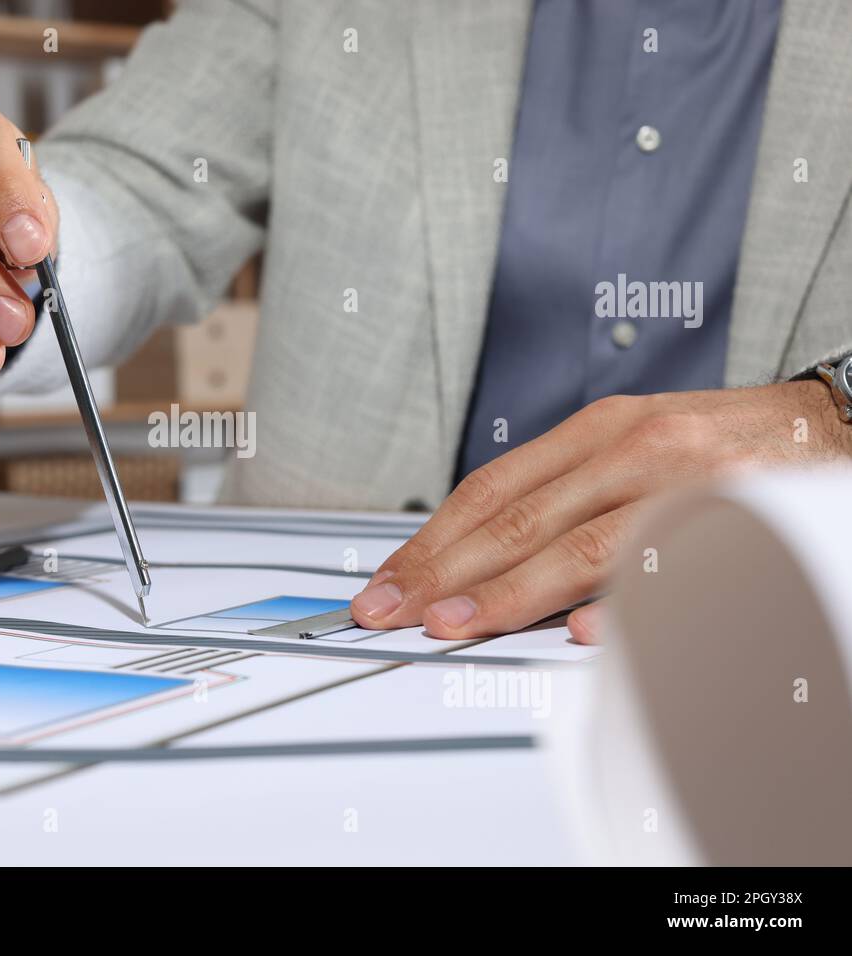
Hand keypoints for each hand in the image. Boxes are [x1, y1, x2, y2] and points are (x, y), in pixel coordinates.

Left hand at [350, 381, 851, 641]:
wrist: (829, 423)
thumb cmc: (721, 442)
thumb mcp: (632, 447)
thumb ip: (564, 496)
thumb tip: (479, 561)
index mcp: (599, 430)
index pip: (491, 489)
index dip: (432, 540)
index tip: (388, 582)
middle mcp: (634, 449)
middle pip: (518, 518)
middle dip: (443, 571)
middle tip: (390, 612)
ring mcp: (684, 485)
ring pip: (579, 546)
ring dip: (508, 592)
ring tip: (453, 623)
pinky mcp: (735, 523)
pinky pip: (666, 571)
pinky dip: (621, 603)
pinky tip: (577, 631)